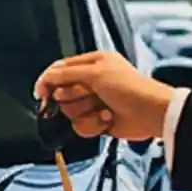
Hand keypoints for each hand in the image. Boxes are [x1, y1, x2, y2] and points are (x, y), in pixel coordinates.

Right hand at [33, 50, 175, 140]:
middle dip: (74, 98)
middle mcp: (92, 81)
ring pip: (70, 112)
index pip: (60, 69)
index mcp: (92, 63)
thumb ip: (67, 74)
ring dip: (85, 112)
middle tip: (89, 95)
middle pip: (62, 93)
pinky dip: (93, 124)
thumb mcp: (95, 74)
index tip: (41, 92)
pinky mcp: (97, 120)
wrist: (150, 113)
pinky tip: (106, 119)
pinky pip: (80, 126)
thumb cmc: (131, 88)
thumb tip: (46, 78)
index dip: (49, 81)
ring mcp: (94, 102)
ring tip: (102, 108)